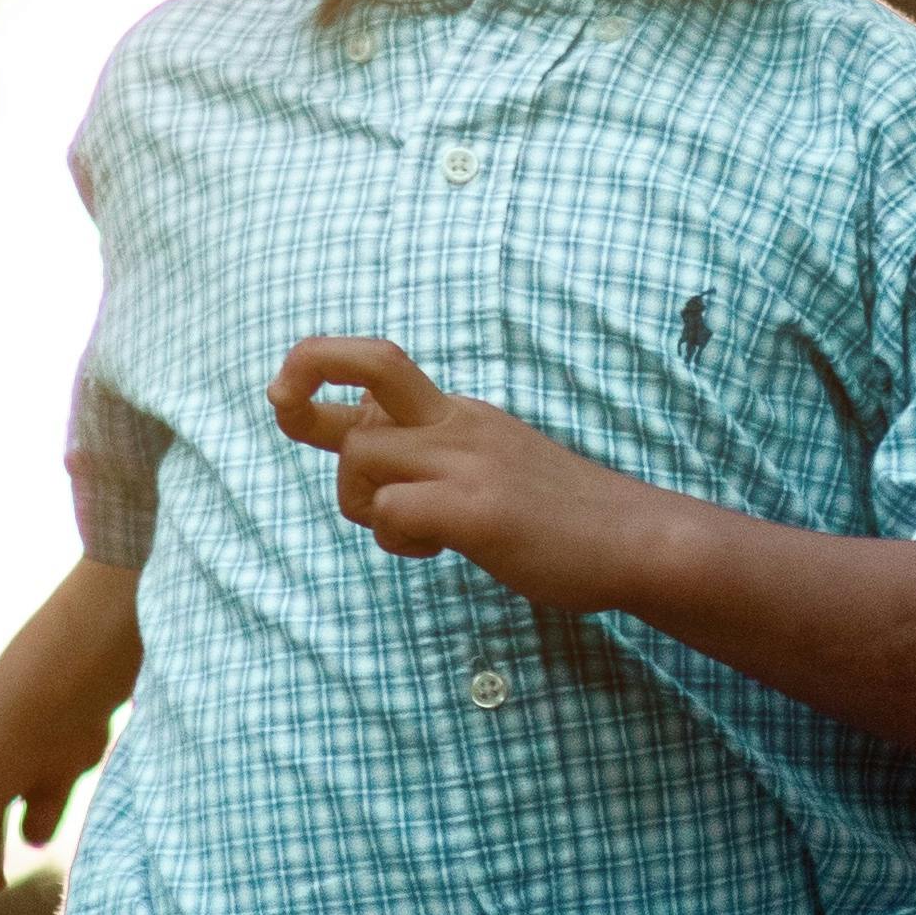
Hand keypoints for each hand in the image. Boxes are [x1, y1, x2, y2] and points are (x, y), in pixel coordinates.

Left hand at [266, 338, 661, 616]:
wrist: (636, 540)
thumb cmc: (559, 515)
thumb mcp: (490, 463)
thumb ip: (432, 458)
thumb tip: (371, 466)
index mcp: (457, 412)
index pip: (377, 364)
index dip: (319, 364)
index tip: (285, 391)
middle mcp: (458, 423)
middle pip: (365, 373)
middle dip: (303, 383)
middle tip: (279, 403)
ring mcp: (468, 462)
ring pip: (362, 455)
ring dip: (361, 501)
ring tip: (409, 529)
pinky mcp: (476, 509)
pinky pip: (392, 511)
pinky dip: (394, 538)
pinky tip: (433, 550)